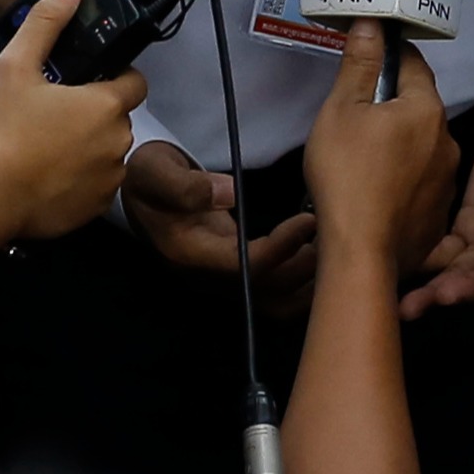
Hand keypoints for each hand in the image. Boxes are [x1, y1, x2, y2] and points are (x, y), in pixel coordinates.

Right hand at [0, 0, 148, 239]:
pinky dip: (81, 181)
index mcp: (107, 105)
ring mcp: (110, 179)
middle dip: (95, 113)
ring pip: (108, 153)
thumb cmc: (4, 128)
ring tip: (48, 147)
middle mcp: (119, 141)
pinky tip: (48, 177)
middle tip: (54, 112)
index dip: (117, 76)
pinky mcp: (96, 209)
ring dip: (89, 148)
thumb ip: (46, 22)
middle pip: (118, 118)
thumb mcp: (16, 65)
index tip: (88, 79)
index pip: (136, 82)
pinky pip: (96, 186)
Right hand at [123, 138, 316, 302]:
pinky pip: (276, 292)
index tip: (308, 219)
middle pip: (268, 293)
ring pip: (275, 302)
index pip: (246, 266)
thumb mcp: (156, 171)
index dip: (282, 248)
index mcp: (190, 253)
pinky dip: (303, 281)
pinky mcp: (236, 276)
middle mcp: (209, 276)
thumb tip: (229, 192)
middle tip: (333, 233)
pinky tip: (320, 252)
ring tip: (332, 246)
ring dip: (309, 283)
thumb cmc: (149, 177)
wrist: (141, 192)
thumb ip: (187, 185)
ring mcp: (223, 280)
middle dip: (305, 269)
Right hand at [304, 26, 455, 276]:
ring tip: (365, 157)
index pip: (413, 64)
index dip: (390, 54)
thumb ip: (359, 65)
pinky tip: (378, 191)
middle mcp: (447, 141)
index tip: (369, 55)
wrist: (361, 252)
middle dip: (394, 104)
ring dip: (401, 144)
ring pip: (422, 148)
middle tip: (357, 113)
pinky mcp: (438, 215)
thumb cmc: (346, 173)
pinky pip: (421, 184)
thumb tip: (372, 22)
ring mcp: (447, 182)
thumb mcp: (342, 111)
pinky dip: (404, 180)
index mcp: (427, 109)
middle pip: (419, 108)